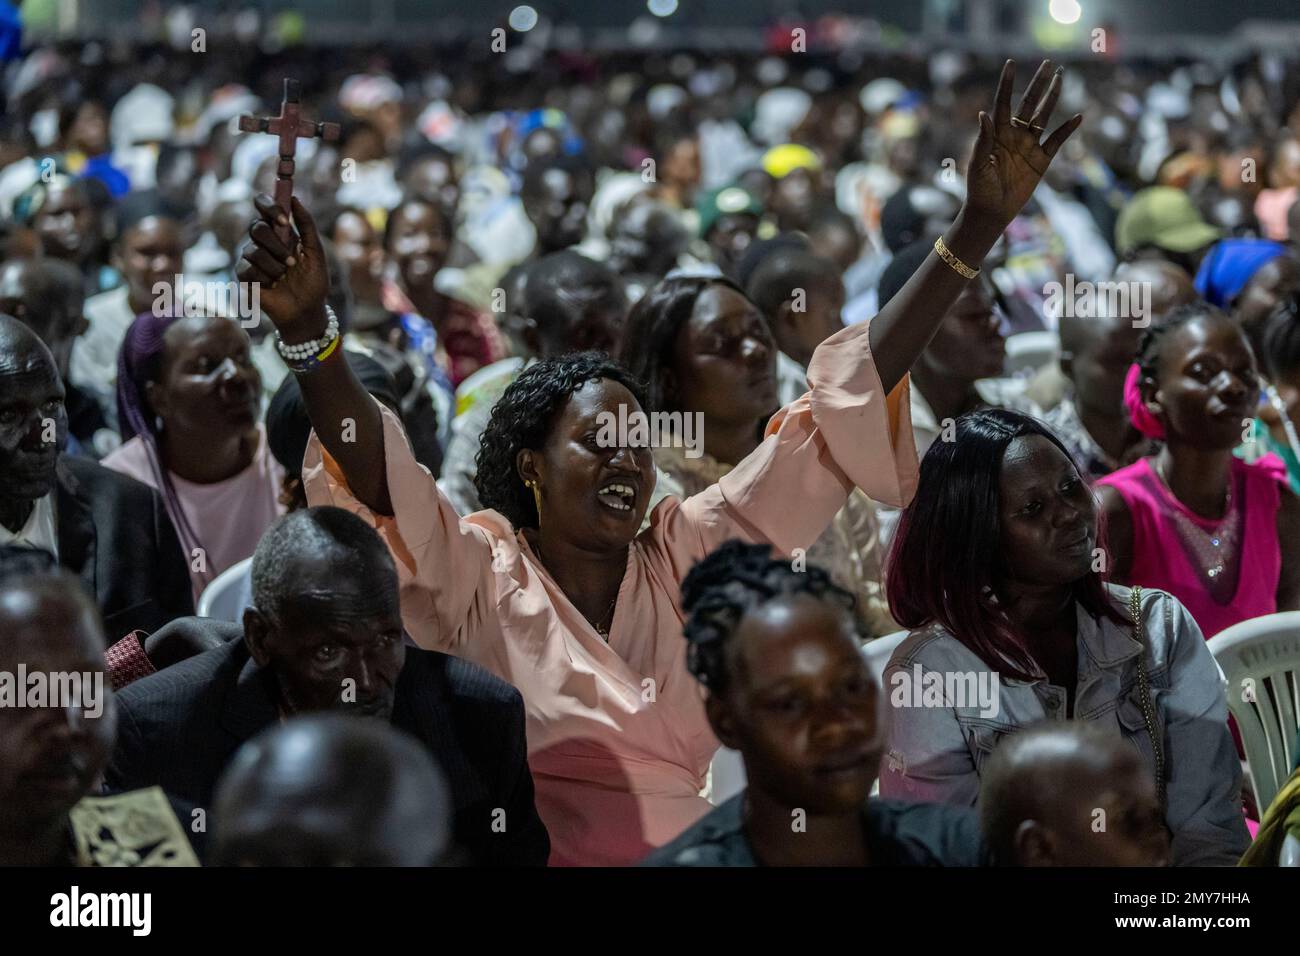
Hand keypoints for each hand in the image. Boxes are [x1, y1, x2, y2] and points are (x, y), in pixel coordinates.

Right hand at [236, 194, 329, 338]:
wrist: (306, 311)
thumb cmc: (313, 282)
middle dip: (277, 246)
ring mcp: (250, 257)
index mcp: (279, 230)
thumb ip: (307, 225)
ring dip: (275, 267)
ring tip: (285, 278)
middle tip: (292, 263)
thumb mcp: (316, 252)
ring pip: (253, 250)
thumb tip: (295, 198)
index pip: (263, 205)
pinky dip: (265, 279)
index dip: (270, 206)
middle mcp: (262, 241)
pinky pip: (247, 269)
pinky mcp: (243, 275)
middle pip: (256, 227)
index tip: (284, 220)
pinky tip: (273, 286)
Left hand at [964, 59, 1082, 232]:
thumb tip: (984, 113)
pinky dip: (1067, 130)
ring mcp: (1029, 146)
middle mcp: (1014, 135)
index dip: (1007, 83)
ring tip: (1061, 78)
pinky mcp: (1041, 161)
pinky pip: (1057, 141)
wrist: (991, 211)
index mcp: (997, 133)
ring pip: (1044, 117)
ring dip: (1052, 98)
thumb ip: (983, 139)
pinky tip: (1078, 117)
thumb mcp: (977, 163)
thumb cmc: (979, 188)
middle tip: (1049, 63)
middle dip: (1038, 83)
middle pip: (1029, 104)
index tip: (1011, 63)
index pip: (1004, 102)